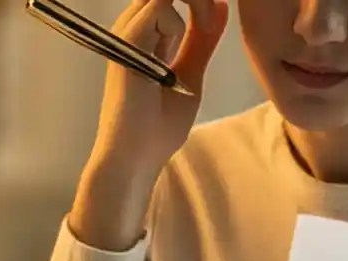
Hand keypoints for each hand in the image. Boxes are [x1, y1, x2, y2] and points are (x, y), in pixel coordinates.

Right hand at [70, 0, 229, 249]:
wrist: (136, 158)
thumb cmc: (157, 128)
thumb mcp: (190, 77)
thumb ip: (202, 42)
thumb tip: (220, 8)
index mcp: (145, 34)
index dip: (197, 0)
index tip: (212, 22)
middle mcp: (132, 28)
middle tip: (210, 22)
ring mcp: (127, 33)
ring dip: (194, 1)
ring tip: (206, 26)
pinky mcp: (128, 43)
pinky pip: (159, 5)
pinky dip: (182, 17)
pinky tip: (189, 36)